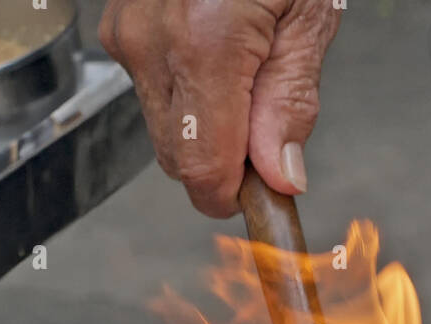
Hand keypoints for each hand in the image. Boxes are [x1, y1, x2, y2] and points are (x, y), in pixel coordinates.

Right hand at [99, 0, 341, 216]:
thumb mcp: (310, 17)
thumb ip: (291, 104)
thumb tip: (279, 177)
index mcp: (204, 44)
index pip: (203, 173)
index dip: (235, 199)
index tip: (267, 198)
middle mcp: (152, 40)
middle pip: (180, 160)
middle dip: (226, 161)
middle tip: (270, 124)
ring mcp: (128, 29)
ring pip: (166, 129)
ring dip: (209, 123)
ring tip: (249, 69)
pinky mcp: (121, 22)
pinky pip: (155, 88)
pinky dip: (190, 89)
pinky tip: (222, 51)